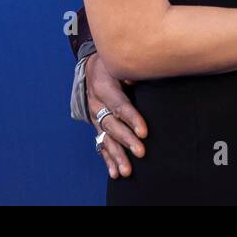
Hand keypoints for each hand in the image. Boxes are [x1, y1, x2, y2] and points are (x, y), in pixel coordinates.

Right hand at [85, 53, 148, 178]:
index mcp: (104, 87)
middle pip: (112, 125)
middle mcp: (96, 104)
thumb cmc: (112, 64)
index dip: (132, 119)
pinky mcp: (96, 125)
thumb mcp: (119, 62)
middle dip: (127, 140)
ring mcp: (95, 117)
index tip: (144, 132)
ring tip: (126, 171)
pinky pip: (100, 144)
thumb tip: (141, 78)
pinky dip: (108, 159)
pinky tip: (115, 173)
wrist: (92, 68)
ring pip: (105, 138)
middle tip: (140, 153)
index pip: (119, 106)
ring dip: (116, 156)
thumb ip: (131, 72)